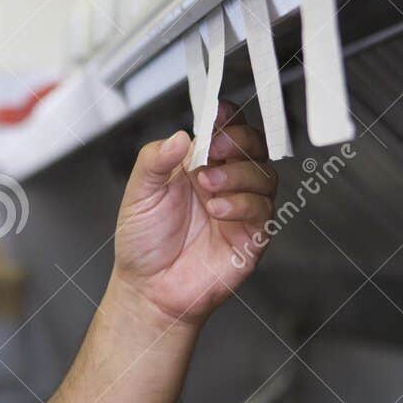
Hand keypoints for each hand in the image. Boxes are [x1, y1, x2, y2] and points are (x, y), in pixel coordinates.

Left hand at [110, 101, 277, 326]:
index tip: (217, 114)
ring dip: (238, 174)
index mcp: (199, 167)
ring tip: (207, 186)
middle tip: (214, 150)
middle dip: (238, 141)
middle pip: (253, 146)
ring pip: (264, 175)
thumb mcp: (138, 194)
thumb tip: (179, 136)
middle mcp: (224, 184)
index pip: (225, 131)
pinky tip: (217, 209)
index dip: (226, 118)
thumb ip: (154, 161)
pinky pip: (262, 210)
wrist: (147, 289)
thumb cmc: (144, 244)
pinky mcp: (251, 236)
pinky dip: (242, 204)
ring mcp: (240, 209)